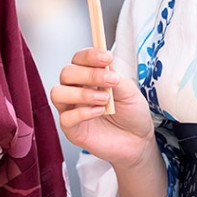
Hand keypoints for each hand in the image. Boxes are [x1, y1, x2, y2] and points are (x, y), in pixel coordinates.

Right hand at [51, 49, 154, 168]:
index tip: (106, 57)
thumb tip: (104, 65)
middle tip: (111, 80)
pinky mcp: (72, 129)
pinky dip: (82, 113)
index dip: (89, 55)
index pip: (79, 59)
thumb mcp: (130, 91)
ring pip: (58, 93)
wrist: (138, 141)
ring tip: (104, 99)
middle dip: (89, 74)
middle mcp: (77, 90)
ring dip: (82, 93)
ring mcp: (72, 110)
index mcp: (89, 77)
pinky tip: (99, 112)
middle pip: (66, 73)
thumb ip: (114, 77)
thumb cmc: (132, 114)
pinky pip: (65, 118)